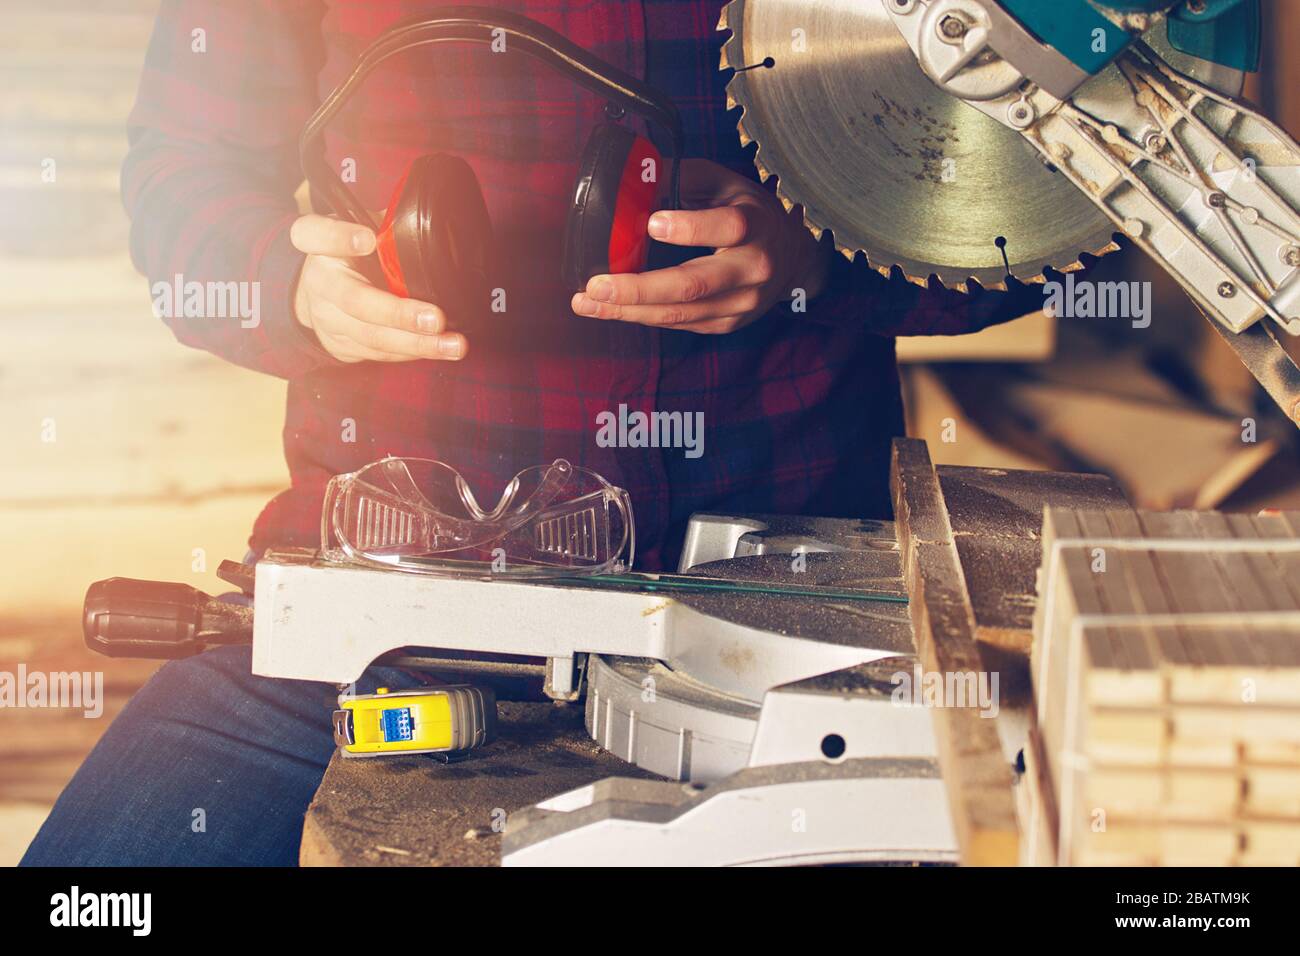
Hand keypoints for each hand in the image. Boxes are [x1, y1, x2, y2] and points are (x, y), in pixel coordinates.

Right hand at [290, 214, 466, 362]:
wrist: (315, 297)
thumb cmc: (347, 256)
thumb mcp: (357, 228)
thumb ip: (382, 223)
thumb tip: (431, 221)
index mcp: (319, 246)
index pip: (316, 234)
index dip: (340, 237)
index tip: (367, 238)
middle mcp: (319, 285)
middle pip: (356, 302)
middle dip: (400, 314)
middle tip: (437, 319)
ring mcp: (329, 321)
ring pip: (373, 337)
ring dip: (417, 343)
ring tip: (453, 344)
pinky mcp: (342, 347)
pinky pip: (381, 353)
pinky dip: (413, 352)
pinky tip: (439, 348)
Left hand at [570, 158, 829, 333]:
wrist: (791, 258)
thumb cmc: (750, 213)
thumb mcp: (725, 183)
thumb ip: (682, 177)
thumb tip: (630, 175)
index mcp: (755, 225)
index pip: (727, 227)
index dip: (690, 228)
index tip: (652, 224)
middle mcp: (752, 269)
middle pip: (693, 286)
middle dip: (639, 289)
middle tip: (595, 286)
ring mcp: (740, 304)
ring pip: (679, 313)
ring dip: (628, 311)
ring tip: (585, 303)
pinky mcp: (726, 323)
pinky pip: (679, 323)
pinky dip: (641, 317)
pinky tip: (610, 309)